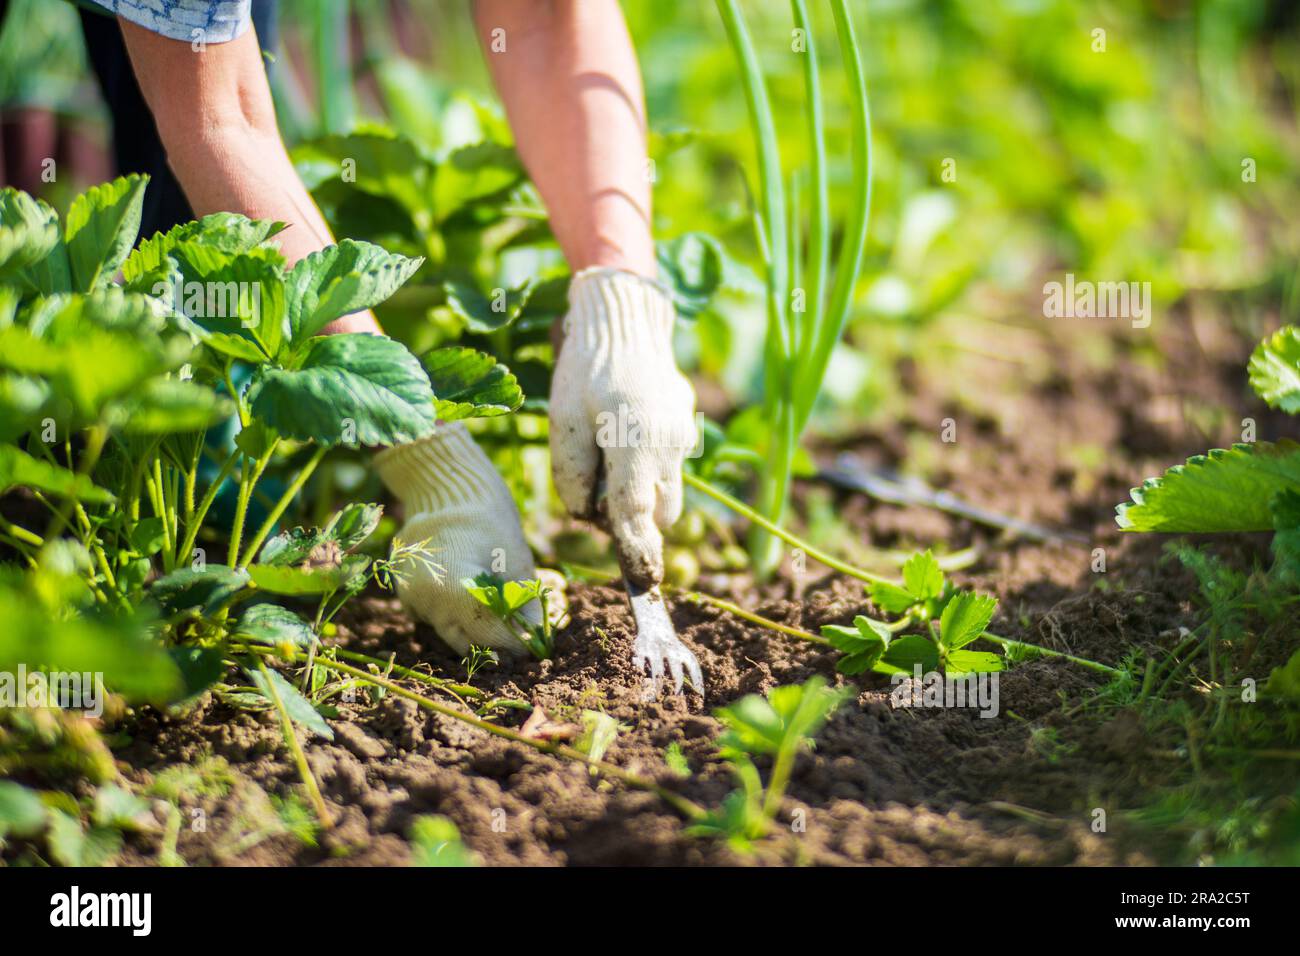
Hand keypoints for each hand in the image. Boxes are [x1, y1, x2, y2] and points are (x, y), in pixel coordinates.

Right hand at [375, 423, 540, 654]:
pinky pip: (435, 620)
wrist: (446, 493)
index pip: (487, 633)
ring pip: (449, 633)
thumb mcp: (514, 560)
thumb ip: (522, 605)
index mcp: (452, 586)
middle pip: (465, 641)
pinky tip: (469, 602)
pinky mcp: (405, 596)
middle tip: (517, 647)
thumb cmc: (488, 522)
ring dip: (474, 634)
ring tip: (500, 624)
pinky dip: (454, 619)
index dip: (512, 644)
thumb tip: (536, 641)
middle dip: (493, 646)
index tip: (530, 649)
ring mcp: (410, 598)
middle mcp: (424, 598)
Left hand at [549, 268, 695, 585]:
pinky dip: (649, 467)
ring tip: (608, 458)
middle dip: (633, 519)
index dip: (635, 550)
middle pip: (659, 511)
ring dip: (643, 494)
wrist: (625, 318)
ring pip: (668, 490)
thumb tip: (586, 513)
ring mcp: (682, 435)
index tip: (640, 581)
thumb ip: (572, 472)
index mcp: (636, 442)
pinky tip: (622, 434)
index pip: (636, 513)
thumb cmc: (586, 366)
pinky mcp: (685, 426)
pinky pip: (670, 463)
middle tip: (596, 493)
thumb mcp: (563, 418)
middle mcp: (668, 444)